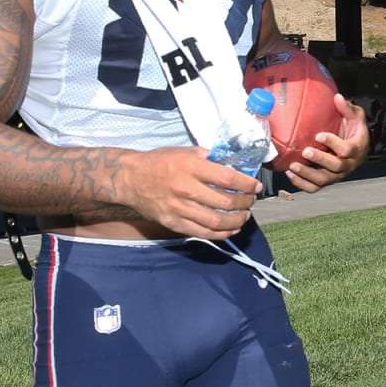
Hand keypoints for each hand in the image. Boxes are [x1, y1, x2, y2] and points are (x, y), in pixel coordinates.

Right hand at [122, 146, 262, 238]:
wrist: (131, 179)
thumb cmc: (160, 162)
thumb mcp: (186, 152)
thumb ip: (210, 159)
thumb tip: (235, 167)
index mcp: (190, 167)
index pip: (227, 178)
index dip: (246, 184)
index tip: (255, 186)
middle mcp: (185, 189)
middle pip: (225, 202)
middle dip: (244, 203)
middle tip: (251, 201)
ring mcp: (179, 209)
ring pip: (216, 222)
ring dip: (237, 221)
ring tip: (244, 216)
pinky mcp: (173, 223)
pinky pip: (202, 232)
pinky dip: (221, 234)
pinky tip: (231, 229)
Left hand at [284, 94, 368, 192]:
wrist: (356, 147)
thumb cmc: (354, 130)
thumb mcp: (355, 116)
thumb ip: (347, 108)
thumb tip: (338, 97)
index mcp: (357, 149)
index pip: (347, 150)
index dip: (333, 144)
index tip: (319, 135)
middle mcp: (348, 164)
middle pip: (335, 167)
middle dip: (320, 160)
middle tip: (306, 151)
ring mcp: (337, 174)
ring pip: (323, 180)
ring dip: (307, 174)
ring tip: (293, 166)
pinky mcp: (327, 179)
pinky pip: (315, 187)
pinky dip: (301, 183)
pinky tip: (290, 174)